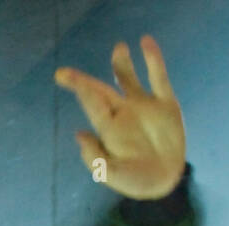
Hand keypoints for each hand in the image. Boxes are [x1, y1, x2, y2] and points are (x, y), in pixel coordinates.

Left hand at [54, 35, 186, 199]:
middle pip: (101, 91)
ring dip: (122, 63)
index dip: (79, 90)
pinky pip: (158, 78)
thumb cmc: (135, 181)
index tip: (63, 77)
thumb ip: (95, 158)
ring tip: (118, 47)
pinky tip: (146, 42)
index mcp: (108, 128)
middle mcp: (122, 113)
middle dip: (83, 82)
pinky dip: (153, 60)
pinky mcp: (166, 104)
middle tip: (63, 73)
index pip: (91, 105)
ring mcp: (143, 106)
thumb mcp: (112, 175)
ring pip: (129, 79)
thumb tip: (78, 134)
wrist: (165, 182)